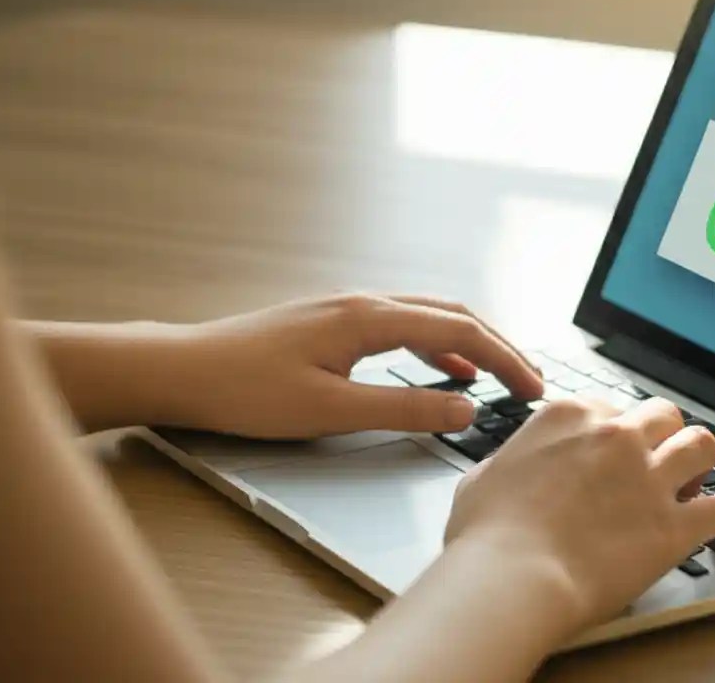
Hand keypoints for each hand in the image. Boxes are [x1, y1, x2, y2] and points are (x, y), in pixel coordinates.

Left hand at [169, 293, 542, 438]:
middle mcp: (363, 303)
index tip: (532, 388)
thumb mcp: (330, 411)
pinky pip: (404, 325)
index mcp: (368, 318)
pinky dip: (437, 343)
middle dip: (498, 346)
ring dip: (470, 342)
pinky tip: (442, 367)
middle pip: (453, 314)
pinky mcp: (334, 324)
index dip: (504, 359)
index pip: (459, 330)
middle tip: (530, 381)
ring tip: (499, 375)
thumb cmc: (244, 390)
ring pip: (430, 316)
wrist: (182, 370)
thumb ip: (402, 409)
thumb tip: (464, 408)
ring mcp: (348, 310)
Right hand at [444, 397, 714, 635]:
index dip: (614, 436)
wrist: (511, 578)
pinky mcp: (673, 526)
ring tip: (688, 487)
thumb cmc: (488, 536)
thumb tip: (513, 468)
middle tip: (653, 467)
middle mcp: (617, 437)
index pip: (612, 409)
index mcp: (570, 417)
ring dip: (698, 465)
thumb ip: (513, 462)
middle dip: (662, 438)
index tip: (610, 459)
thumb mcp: (483, 478)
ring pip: (702, 445)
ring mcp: (650, 478)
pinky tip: (711, 526)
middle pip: (664, 415)